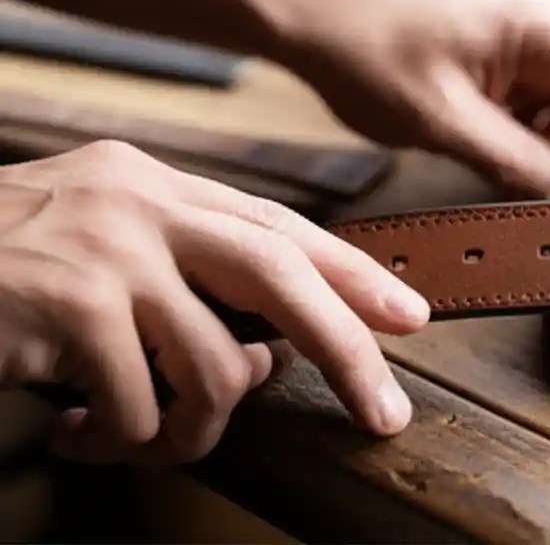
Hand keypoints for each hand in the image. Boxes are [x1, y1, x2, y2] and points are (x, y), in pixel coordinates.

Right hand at [0, 140, 427, 464]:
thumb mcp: (97, 249)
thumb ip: (183, 284)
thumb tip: (269, 358)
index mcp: (154, 184)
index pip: (278, 226)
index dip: (351, 272)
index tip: (407, 313)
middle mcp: (138, 204)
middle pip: (281, 277)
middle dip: (347, 350)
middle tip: (385, 412)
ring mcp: (104, 252)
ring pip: (215, 367)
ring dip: (191, 430)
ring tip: (137, 437)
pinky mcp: (68, 307)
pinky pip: (138, 407)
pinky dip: (117, 440)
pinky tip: (73, 432)